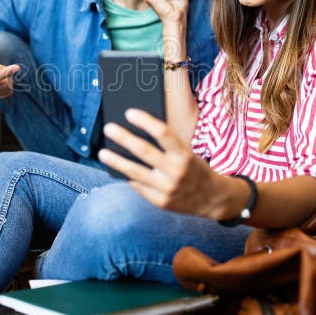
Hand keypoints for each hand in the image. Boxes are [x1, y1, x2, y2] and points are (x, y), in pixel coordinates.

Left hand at [98, 109, 224, 218]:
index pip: (163, 133)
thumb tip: (136, 133)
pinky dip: (127, 177)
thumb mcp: (187, 153)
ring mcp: (167, 189)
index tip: (128, 112)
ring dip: (116, 161)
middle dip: (124, 138)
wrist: (213, 199)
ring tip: (102, 153)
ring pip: (135, 172)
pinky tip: (116, 169)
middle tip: (108, 128)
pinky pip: (138, 187)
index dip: (145, 121)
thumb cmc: (195, 169)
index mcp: (185, 155)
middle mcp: (176, 172)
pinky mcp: (160, 202)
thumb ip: (167, 146)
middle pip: (145, 151)